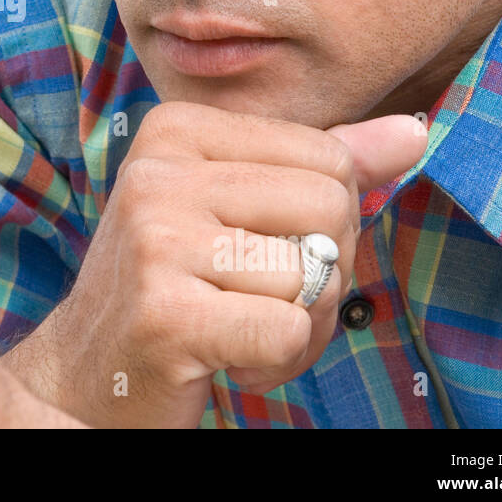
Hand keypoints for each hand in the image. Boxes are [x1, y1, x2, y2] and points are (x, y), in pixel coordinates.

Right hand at [0, 102, 426, 427]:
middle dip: (322, 273)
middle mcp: (158, 173)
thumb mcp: (239, 207)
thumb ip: (322, 166)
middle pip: (332, 210)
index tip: (260, 250)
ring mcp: (156, 241)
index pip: (328, 157)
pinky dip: (278, 362)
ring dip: (299, 326)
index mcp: (175, 129)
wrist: (88, 372)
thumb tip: (412, 133)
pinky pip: (290, 331)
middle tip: (258, 299)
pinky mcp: (166, 313)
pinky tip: (228, 360)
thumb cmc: (175, 283)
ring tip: (238, 330)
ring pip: (315, 275)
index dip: (325, 223)